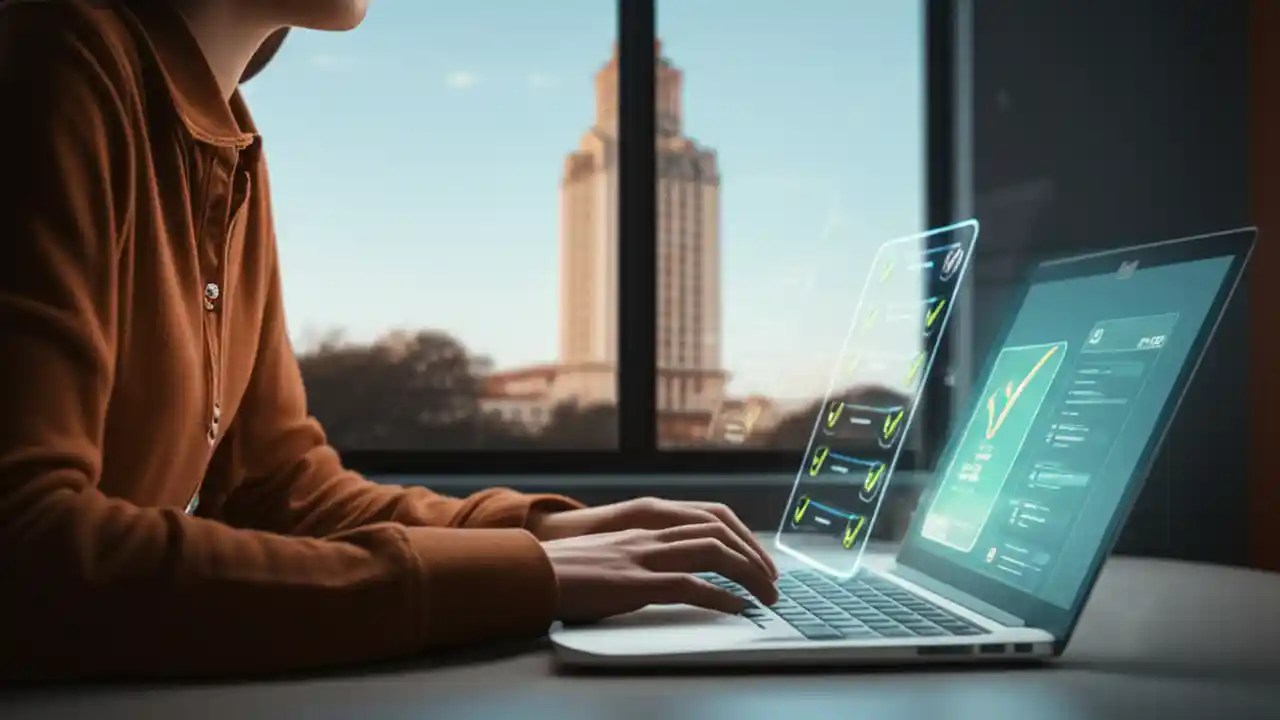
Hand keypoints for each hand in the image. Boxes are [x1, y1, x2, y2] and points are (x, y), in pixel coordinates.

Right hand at [529, 497, 778, 579]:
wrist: (528, 571)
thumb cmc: (560, 569)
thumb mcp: (608, 557)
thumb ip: (635, 560)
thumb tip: (659, 578)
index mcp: (643, 527)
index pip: (707, 519)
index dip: (740, 538)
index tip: (758, 561)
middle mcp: (649, 535)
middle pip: (718, 531)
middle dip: (753, 555)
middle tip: (773, 582)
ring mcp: (643, 556)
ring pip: (712, 552)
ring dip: (747, 574)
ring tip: (766, 596)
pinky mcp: (635, 583)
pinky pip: (689, 585)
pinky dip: (720, 596)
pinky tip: (737, 608)